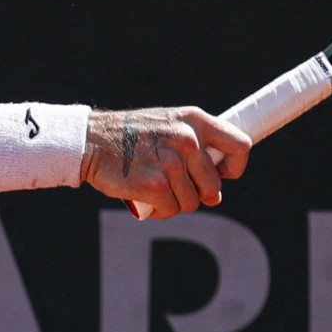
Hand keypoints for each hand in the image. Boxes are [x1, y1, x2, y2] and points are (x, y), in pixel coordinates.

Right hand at [82, 107, 251, 216]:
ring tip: (156, 189)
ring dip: (174, 202)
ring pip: (191, 202)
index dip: (234, 168)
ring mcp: (170, 163)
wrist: (91, 140)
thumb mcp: (168, 125)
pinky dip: (159, 211)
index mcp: (194, 120)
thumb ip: (195, 149)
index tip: (221, 175)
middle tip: (175, 187)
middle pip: (214, 185)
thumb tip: (216, 193)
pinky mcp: (154, 185)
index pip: (240, 146)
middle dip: (197, 193)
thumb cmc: (130, 136)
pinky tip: (146, 199)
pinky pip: (171, 210)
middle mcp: (186, 139)